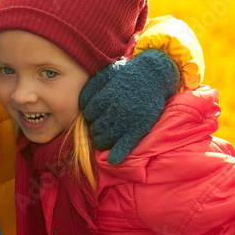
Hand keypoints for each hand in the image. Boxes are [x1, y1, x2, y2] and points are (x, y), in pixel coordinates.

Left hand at [79, 49, 179, 163]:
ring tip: (101, 139)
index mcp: (108, 95)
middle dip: (94, 128)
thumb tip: (80, 105)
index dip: (88, 115)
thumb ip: (91, 88)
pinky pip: (127, 144)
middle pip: (96, 127)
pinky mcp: (140, 127)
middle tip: (97, 127)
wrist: (154, 75)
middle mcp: (117, 109)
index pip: (89, 113)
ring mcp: (129, 120)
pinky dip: (118, 154)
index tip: (92, 115)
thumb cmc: (127, 74)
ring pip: (107, 138)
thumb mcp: (107, 74)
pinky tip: (112, 160)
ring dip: (101, 141)